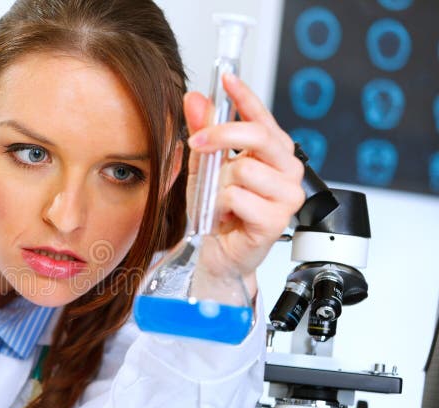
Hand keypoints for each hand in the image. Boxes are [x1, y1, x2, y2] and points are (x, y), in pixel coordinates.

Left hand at [183, 73, 304, 295]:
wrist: (217, 254)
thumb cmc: (218, 212)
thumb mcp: (203, 167)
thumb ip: (202, 133)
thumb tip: (195, 99)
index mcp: (273, 153)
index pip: (262, 116)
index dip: (245, 96)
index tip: (227, 79)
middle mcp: (288, 170)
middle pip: (259, 135)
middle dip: (222, 134)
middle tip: (198, 142)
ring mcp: (287, 195)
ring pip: (243, 168)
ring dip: (219, 185)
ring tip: (220, 201)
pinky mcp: (277, 220)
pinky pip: (237, 197)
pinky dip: (220, 207)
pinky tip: (226, 217)